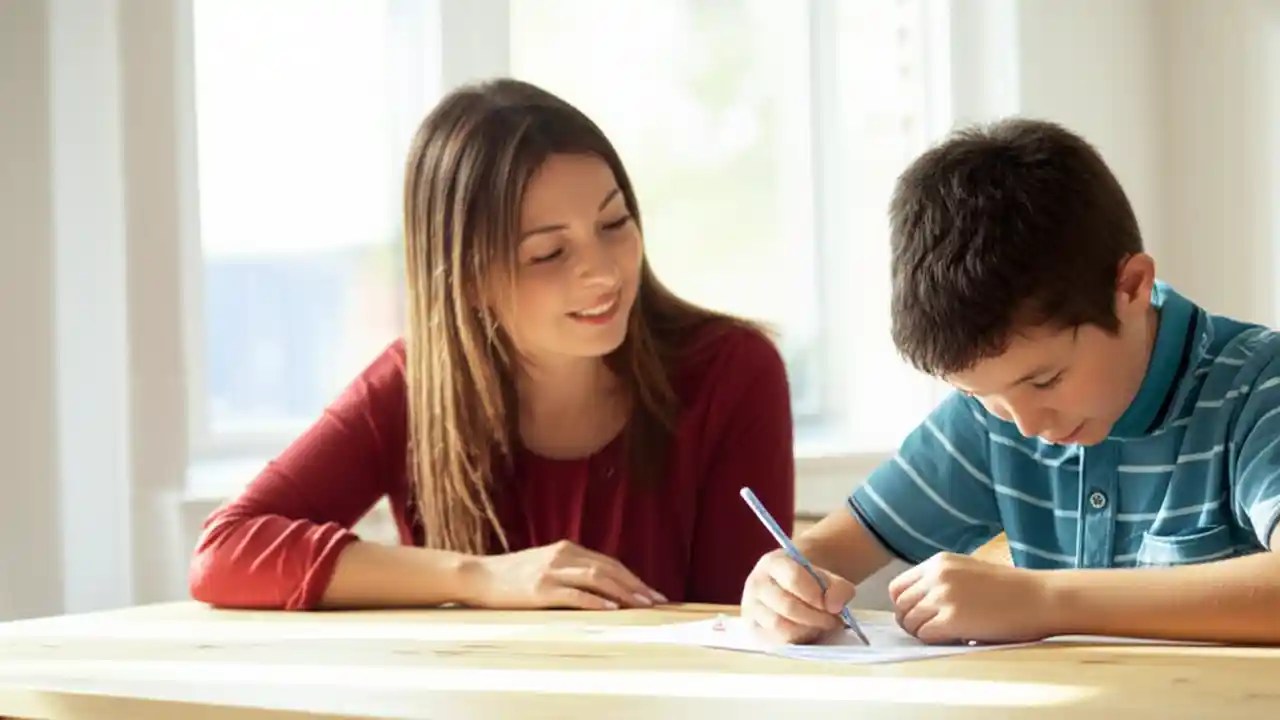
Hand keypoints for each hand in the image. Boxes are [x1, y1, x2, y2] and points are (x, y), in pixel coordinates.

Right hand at [463, 540, 665, 610]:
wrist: (479, 576)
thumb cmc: (512, 575)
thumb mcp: (545, 565)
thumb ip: (570, 570)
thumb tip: (599, 586)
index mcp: (566, 549)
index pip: (609, 562)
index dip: (632, 577)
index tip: (651, 592)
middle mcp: (562, 555)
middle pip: (609, 568)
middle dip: (636, 585)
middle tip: (657, 600)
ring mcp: (551, 571)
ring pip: (597, 578)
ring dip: (623, 592)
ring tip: (642, 605)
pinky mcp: (540, 589)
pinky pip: (574, 594)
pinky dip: (595, 600)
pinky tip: (611, 608)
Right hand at [740, 549, 855, 643]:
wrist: (791, 588)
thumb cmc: (809, 582)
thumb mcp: (827, 577)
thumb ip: (838, 588)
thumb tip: (835, 606)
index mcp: (773, 563)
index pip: (794, 578)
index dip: (816, 595)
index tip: (834, 606)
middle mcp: (757, 583)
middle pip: (787, 606)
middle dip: (815, 618)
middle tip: (834, 621)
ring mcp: (752, 607)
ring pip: (779, 626)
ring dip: (806, 630)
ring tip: (821, 627)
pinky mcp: (754, 629)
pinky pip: (775, 641)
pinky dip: (796, 640)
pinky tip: (808, 633)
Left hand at [889, 552, 1052, 643]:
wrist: (1040, 597)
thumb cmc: (1010, 589)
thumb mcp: (968, 571)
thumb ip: (941, 582)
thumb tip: (918, 605)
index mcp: (939, 562)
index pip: (897, 587)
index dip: (902, 605)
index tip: (915, 615)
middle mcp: (936, 576)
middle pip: (900, 606)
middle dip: (909, 622)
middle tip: (927, 631)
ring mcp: (943, 596)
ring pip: (909, 622)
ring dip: (921, 633)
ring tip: (943, 635)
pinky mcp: (953, 619)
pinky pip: (925, 635)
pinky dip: (932, 641)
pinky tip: (952, 638)